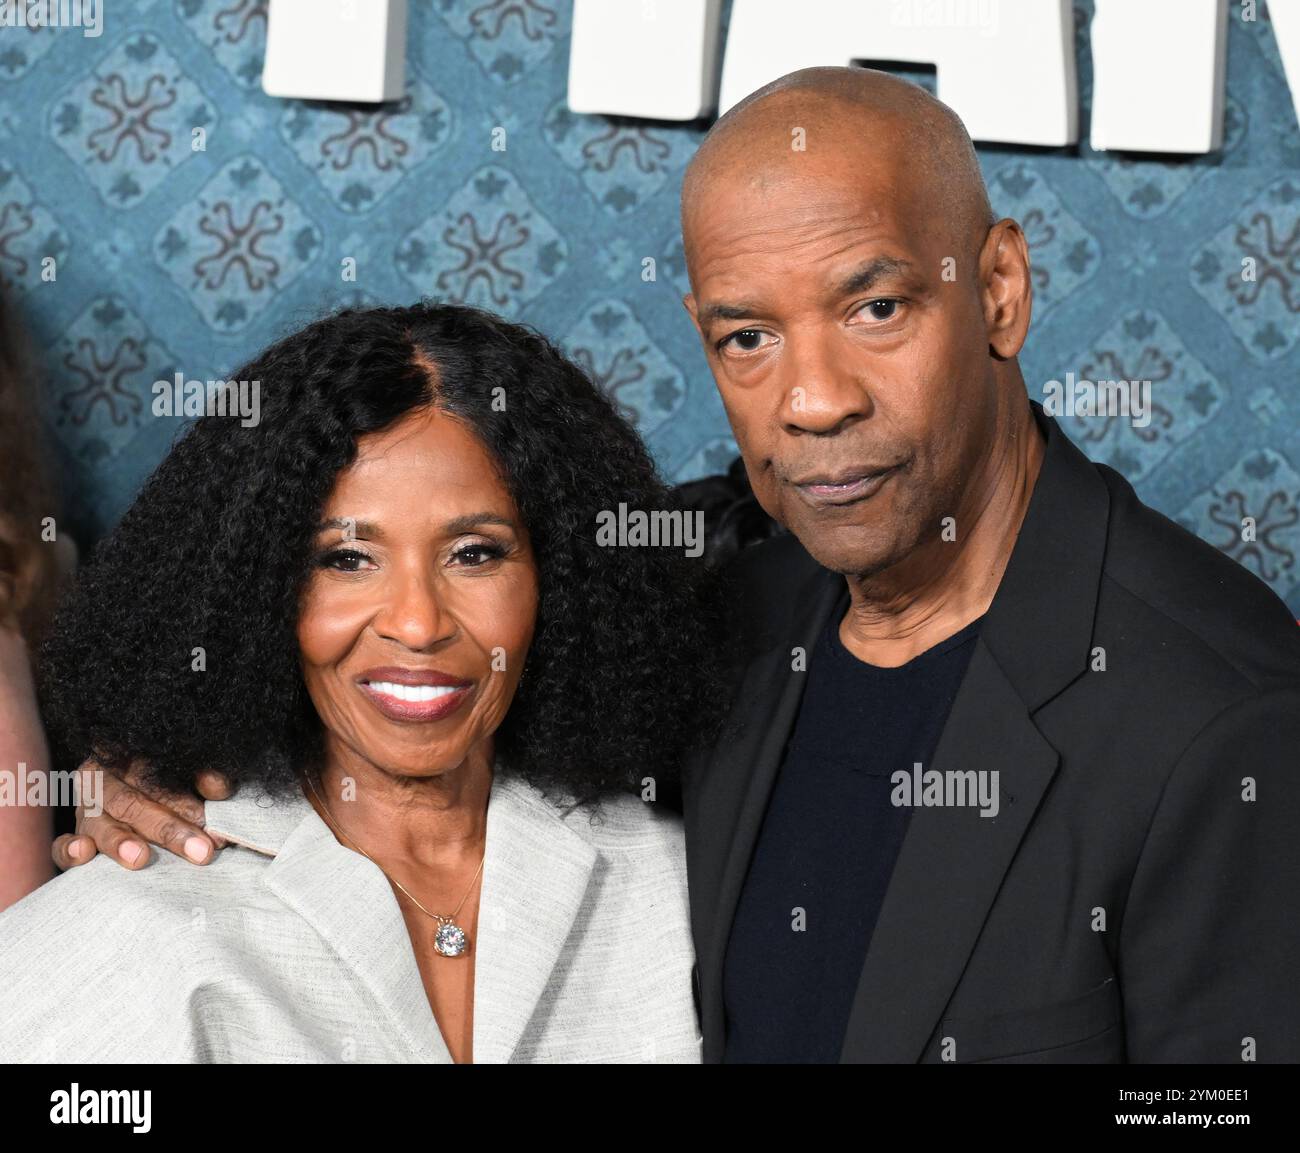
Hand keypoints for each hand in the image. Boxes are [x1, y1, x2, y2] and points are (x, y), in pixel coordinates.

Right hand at [52, 760, 233, 870]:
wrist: (127, 792)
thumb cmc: (164, 787)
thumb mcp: (183, 777)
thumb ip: (203, 779)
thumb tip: (219, 787)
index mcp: (130, 759)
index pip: (157, 780)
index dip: (188, 804)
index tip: (217, 830)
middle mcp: (103, 783)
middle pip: (133, 804)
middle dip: (169, 831)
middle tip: (201, 851)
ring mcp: (84, 812)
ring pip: (100, 824)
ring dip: (121, 842)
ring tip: (140, 858)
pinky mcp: (69, 840)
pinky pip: (60, 846)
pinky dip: (68, 850)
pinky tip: (83, 852)